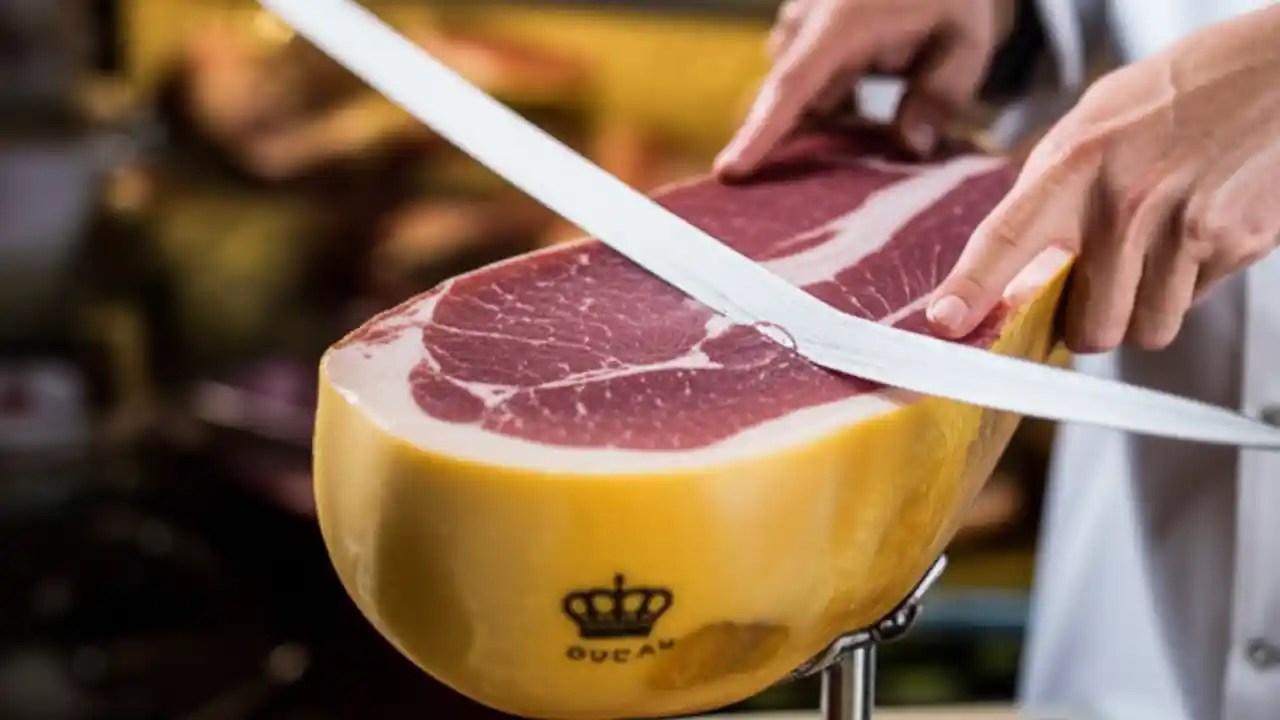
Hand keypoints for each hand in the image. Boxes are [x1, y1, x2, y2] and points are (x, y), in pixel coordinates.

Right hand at [714, 0, 1012, 177]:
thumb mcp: (967, 41)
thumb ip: (940, 95)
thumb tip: (910, 147)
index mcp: (843, 19)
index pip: (793, 84)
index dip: (761, 131)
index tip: (730, 170)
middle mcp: (806, 20)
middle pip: (785, 100)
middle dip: (797, 140)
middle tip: (824, 171)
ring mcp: (796, 26)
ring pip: (795, 96)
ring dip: (828, 117)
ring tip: (876, 102)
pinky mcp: (797, 38)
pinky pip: (800, 88)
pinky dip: (827, 106)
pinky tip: (864, 96)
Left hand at [927, 6, 1279, 352]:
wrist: (1274, 71)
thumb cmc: (1173, 97)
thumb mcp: (1090, 127)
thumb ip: (1047, 198)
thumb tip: (1008, 273)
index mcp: (1076, 163)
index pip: (1007, 236)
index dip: (972, 287)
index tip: (946, 322)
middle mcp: (1126, 202)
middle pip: (1089, 327)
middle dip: (1087, 326)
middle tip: (1090, 296)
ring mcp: (1185, 229)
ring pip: (1146, 330)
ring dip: (1140, 312)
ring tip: (1149, 258)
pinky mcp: (1235, 245)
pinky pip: (1194, 304)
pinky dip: (1187, 287)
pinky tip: (1191, 236)